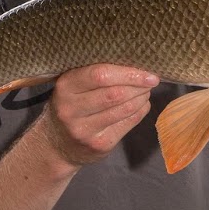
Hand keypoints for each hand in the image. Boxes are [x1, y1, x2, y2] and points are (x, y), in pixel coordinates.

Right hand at [42, 63, 158, 167]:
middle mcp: (71, 109)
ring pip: (123, 109)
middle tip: (150, 80)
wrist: (57, 145)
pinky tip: (142, 105)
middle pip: (114, 93)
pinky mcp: (98, 144)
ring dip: (141, 98)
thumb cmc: (71, 107)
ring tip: (146, 91)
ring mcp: (84, 129)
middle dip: (138, 86)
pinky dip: (140, 111)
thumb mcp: (73, 87)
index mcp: (65, 86)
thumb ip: (95, 74)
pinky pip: (127, 124)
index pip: (100, 75)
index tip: (147, 72)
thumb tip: (135, 64)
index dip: (127, 73)